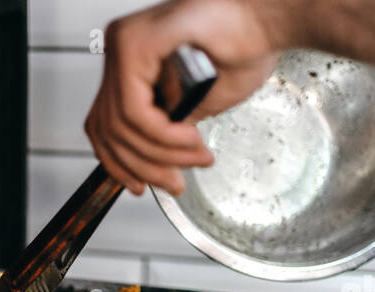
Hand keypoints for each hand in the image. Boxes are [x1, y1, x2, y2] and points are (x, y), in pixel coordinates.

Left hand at [84, 0, 284, 195]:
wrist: (271, 20)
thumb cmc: (245, 50)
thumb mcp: (193, 105)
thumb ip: (164, 128)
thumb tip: (148, 160)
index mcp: (128, 58)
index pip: (102, 123)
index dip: (119, 164)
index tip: (141, 188)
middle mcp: (120, 46)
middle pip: (107, 128)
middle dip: (143, 166)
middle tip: (176, 183)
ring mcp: (124, 42)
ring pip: (120, 126)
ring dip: (160, 154)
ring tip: (195, 157)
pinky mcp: (137, 43)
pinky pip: (134, 111)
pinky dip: (161, 136)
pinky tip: (189, 139)